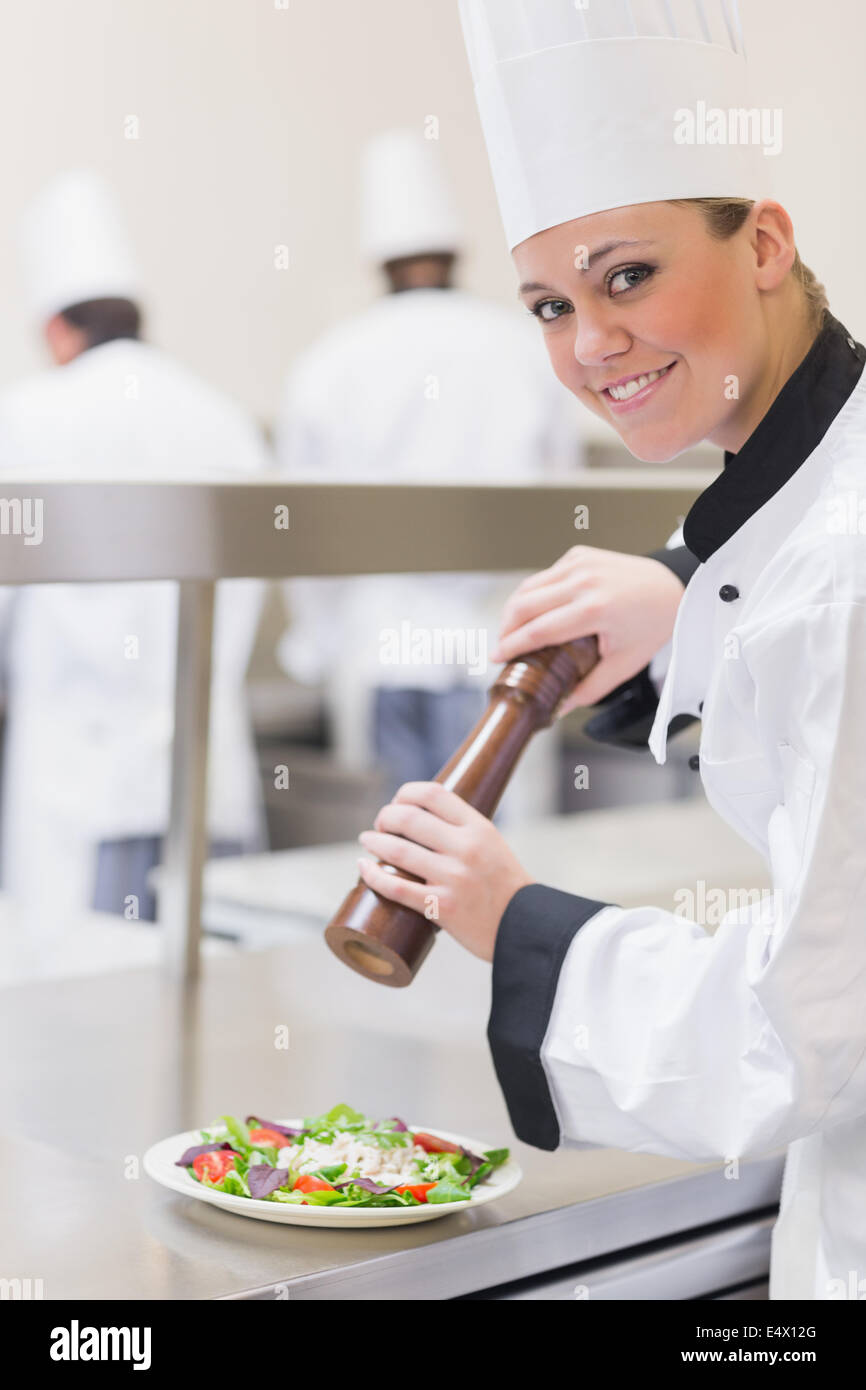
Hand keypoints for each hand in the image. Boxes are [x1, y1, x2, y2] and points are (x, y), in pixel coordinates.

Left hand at [356, 782, 533, 961]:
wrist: (527, 927)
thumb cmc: (504, 885)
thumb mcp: (491, 844)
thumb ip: (462, 830)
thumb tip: (421, 817)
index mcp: (478, 828)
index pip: (432, 793)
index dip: (405, 794)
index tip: (397, 803)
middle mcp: (465, 848)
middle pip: (408, 818)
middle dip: (385, 817)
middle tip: (379, 825)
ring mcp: (453, 877)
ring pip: (397, 850)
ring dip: (373, 841)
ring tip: (367, 840)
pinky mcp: (443, 907)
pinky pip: (396, 887)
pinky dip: (373, 876)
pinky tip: (363, 868)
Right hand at [489, 545, 685, 715]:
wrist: (673, 587)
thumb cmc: (652, 624)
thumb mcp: (624, 664)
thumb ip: (589, 688)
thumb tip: (560, 706)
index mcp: (595, 609)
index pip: (539, 629)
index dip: (512, 645)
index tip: (497, 658)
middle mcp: (584, 582)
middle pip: (524, 605)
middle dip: (505, 628)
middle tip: (502, 648)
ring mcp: (580, 564)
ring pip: (528, 586)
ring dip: (514, 610)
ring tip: (512, 632)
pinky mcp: (578, 554)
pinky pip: (544, 576)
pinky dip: (533, 594)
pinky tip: (535, 612)